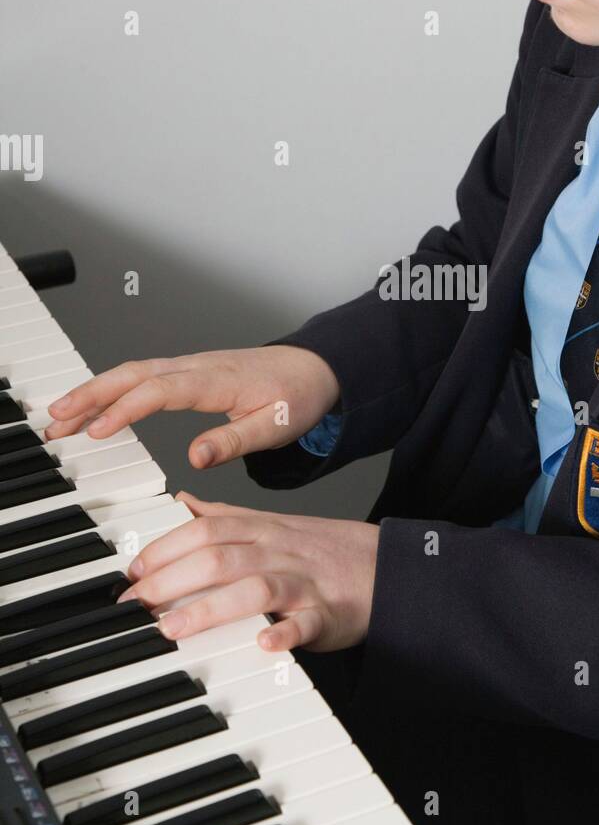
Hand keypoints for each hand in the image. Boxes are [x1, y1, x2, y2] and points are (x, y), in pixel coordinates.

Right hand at [43, 346, 339, 467]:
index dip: (125, 409)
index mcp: (214, 380)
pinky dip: (111, 388)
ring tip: (60, 415)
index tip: (97, 430)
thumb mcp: (274, 426)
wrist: (315, 369)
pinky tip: (93, 406)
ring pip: (131, 372)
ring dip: (93, 391)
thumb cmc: (296, 397)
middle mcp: (195, 368)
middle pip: (132, 374)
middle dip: (90, 394)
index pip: (158, 390)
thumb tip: (195, 457)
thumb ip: (233, 442)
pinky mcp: (187, 372)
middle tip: (56, 419)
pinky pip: (140, 375)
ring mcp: (188, 367)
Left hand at [117, 491, 377, 651]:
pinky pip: (307, 622)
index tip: (132, 572)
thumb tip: (181, 502)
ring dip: (210, 608)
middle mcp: (278, 552)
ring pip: (254, 587)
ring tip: (174, 629)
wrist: (387, 568)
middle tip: (137, 604)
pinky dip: (286, 633)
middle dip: (171, 579)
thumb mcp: (273, 524)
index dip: (164, 548)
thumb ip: (225, 516)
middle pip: (219, 556)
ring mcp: (303, 583)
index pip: (205, 530)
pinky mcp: (328, 616)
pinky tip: (264, 643)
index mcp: (262, 531)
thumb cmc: (322, 551)